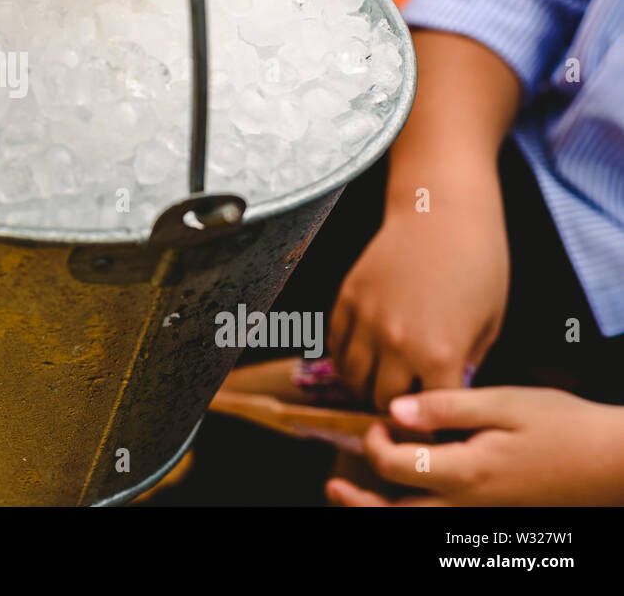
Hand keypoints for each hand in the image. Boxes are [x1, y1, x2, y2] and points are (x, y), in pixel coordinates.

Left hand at [327, 388, 623, 505]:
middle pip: (397, 513)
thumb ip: (445, 406)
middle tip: (333, 486)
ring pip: (417, 525)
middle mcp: (470, 504)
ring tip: (350, 501)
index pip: (395, 466)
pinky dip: (414, 514)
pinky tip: (405, 499)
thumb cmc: (564, 426)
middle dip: (359, 500)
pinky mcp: (495, 520)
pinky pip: (444, 526)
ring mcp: (483, 518)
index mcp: (467, 471)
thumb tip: (394, 411)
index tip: (376, 422)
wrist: (615, 462)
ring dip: (380, 514)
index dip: (373, 443)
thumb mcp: (504, 403)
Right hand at [329, 176, 508, 408]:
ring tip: (378, 384)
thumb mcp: (490, 324)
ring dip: (365, 386)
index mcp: (439, 355)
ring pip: (351, 376)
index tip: (434, 425)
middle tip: (406, 406)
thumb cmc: (479, 263)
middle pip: (382, 400)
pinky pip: (335, 344)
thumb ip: (465, 364)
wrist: (441, 211)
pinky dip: (344, 358)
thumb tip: (445, 390)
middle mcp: (396, 344)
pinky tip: (359, 357)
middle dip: (396, 409)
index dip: (434, 424)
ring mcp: (366, 320)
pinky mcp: (347, 298)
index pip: (430, 413)